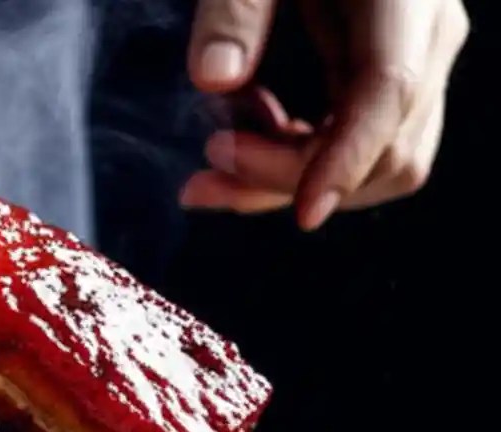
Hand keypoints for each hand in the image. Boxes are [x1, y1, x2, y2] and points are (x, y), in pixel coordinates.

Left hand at [179, 0, 468, 230]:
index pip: (390, 91)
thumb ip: (234, 7)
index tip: (302, 213)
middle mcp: (426, 35)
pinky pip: (352, 142)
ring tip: (208, 175)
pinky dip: (294, 158)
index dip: (347, 158)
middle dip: (294, 179)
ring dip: (290, 181)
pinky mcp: (383, 76)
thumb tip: (213, 78)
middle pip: (388, 146)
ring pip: (377, 161)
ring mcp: (413, 60)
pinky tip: (238, 138)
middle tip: (203, 179)